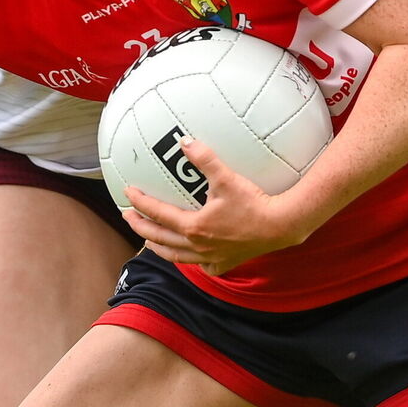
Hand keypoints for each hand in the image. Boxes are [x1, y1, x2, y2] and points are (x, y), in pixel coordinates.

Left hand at [122, 138, 310, 275]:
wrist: (280, 226)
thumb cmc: (253, 203)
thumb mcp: (226, 177)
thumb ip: (204, 158)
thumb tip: (185, 141)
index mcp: (193, 226)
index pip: (158, 214)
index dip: (139, 203)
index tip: (127, 193)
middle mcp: (198, 245)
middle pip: (160, 238)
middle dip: (140, 227)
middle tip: (127, 216)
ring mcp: (211, 257)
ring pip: (176, 256)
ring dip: (159, 247)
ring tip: (148, 240)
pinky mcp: (225, 263)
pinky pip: (201, 265)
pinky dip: (189, 260)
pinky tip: (189, 255)